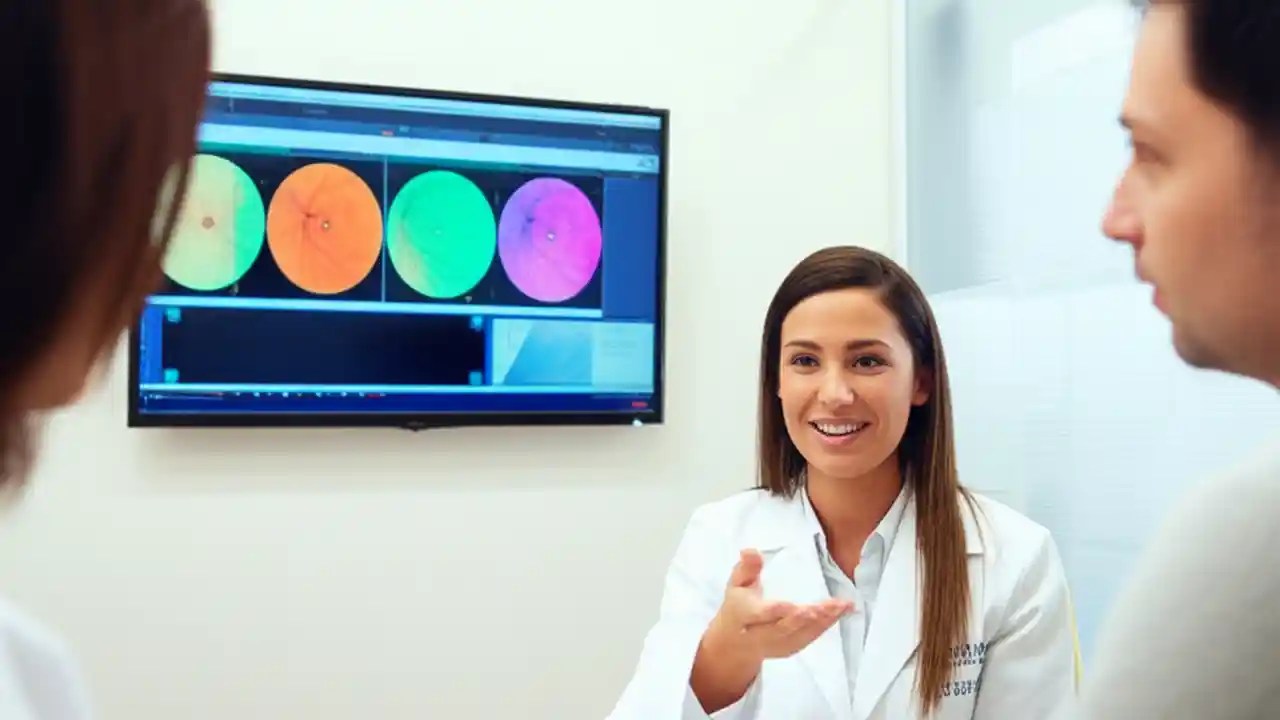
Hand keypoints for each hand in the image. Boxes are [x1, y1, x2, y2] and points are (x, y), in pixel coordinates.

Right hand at [711, 549, 851, 660]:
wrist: (736, 643)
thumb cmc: (739, 605)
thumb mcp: (737, 584)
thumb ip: (746, 568)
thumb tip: (750, 550)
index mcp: (745, 616)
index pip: (760, 615)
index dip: (775, 611)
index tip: (792, 605)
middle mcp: (760, 635)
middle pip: (784, 628)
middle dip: (804, 619)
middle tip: (824, 608)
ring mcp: (777, 645)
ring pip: (801, 634)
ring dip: (823, 621)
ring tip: (841, 606)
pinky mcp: (791, 649)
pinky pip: (810, 637)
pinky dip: (827, 624)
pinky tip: (842, 611)